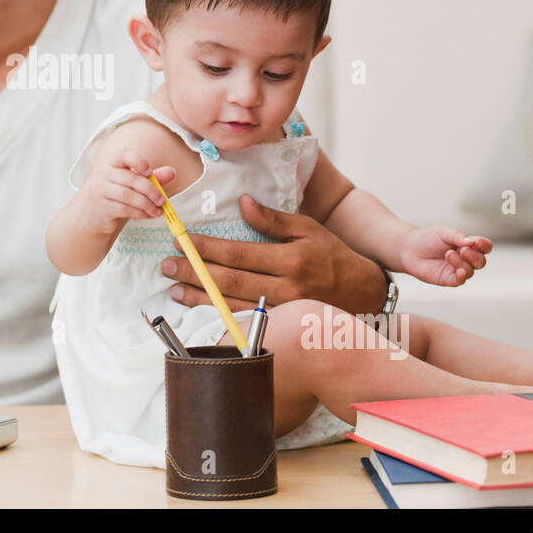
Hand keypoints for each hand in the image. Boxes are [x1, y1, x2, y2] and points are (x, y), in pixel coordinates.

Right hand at [78, 149, 175, 234]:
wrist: (93, 211)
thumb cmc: (117, 193)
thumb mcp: (134, 183)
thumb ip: (153, 177)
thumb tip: (172, 172)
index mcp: (112, 163)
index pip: (124, 155)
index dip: (138, 161)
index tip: (149, 171)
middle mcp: (104, 174)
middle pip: (132, 179)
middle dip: (151, 191)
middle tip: (162, 200)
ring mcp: (101, 191)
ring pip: (130, 196)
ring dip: (147, 205)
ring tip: (158, 211)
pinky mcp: (103, 207)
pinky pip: (126, 209)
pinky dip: (140, 213)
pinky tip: (148, 215)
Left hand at [161, 194, 389, 314]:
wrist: (366, 297)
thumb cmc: (335, 258)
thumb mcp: (309, 230)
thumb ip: (274, 219)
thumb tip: (243, 203)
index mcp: (292, 260)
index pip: (238, 254)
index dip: (206, 248)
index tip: (182, 241)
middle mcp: (287, 289)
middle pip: (229, 281)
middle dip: (194, 272)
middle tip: (166, 266)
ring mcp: (284, 313)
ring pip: (233, 306)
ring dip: (199, 298)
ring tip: (174, 289)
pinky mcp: (283, 329)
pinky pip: (244, 324)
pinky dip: (218, 318)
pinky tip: (199, 311)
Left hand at [398, 227, 492, 286]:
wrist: (408, 248)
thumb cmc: (426, 239)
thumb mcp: (443, 232)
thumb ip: (458, 236)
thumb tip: (473, 242)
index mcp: (467, 245)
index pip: (484, 247)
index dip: (484, 245)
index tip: (478, 242)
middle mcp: (464, 258)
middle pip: (480, 261)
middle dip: (474, 256)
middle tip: (462, 249)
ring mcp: (457, 269)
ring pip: (471, 271)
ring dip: (462, 263)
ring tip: (448, 254)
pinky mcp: (447, 279)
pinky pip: (460, 281)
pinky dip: (462, 277)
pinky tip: (459, 271)